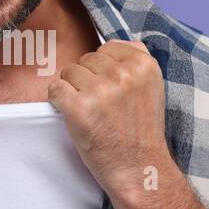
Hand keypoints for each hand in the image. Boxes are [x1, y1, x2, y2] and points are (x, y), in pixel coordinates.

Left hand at [48, 39, 171, 200]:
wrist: (138, 169)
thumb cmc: (142, 131)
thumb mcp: (153, 88)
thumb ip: (138, 59)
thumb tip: (120, 40)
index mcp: (143, 65)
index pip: (106, 48)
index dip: (102, 70)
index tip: (110, 90)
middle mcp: (123, 74)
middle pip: (85, 59)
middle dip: (86, 80)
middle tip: (99, 106)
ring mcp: (100, 91)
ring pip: (68, 72)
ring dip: (72, 90)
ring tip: (89, 112)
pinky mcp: (79, 108)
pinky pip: (55, 88)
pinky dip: (58, 101)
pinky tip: (72, 114)